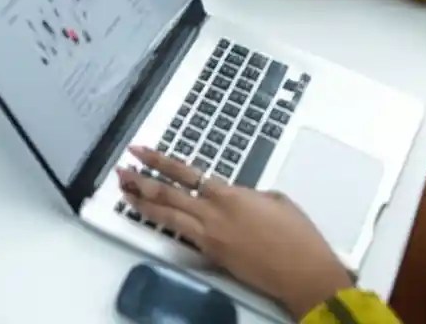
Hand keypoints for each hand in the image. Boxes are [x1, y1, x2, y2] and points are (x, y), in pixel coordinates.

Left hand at [118, 147, 351, 319]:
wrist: (303, 273)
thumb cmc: (297, 236)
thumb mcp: (275, 201)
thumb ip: (247, 195)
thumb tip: (235, 196)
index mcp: (229, 194)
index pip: (185, 172)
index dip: (159, 161)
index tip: (140, 151)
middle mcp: (213, 213)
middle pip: (167, 193)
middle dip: (140, 180)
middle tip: (121, 170)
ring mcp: (209, 236)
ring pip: (167, 216)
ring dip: (142, 202)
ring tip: (124, 191)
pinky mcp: (210, 255)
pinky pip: (180, 235)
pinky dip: (162, 223)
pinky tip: (150, 217)